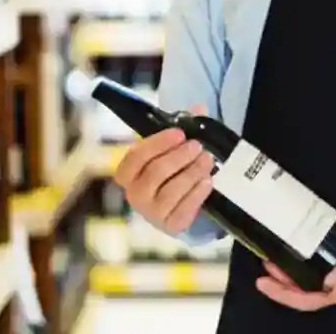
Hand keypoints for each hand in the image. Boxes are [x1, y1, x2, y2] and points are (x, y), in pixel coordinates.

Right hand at [113, 105, 213, 234]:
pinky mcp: (171, 226)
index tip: (180, 133)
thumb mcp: (172, 150)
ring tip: (207, 160)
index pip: (135, 156)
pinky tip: (207, 181)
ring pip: (171, 191)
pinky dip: (197, 194)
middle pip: (155, 172)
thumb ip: (184, 128)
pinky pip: (183, 210)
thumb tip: (200, 109)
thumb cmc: (171, 172)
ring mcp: (152, 213)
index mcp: (128, 174)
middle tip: (198, 146)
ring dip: (191, 172)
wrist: (179, 205)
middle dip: (179, 156)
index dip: (158, 143)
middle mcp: (135, 195)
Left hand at [256, 228, 335, 311]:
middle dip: (282, 283)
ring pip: (310, 283)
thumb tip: (330, 281)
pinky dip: (305, 264)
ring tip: (276, 259)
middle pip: (304, 293)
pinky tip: (301, 253)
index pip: (307, 300)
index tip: (264, 282)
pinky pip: (319, 272)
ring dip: (291, 274)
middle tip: (265, 264)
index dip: (283, 294)